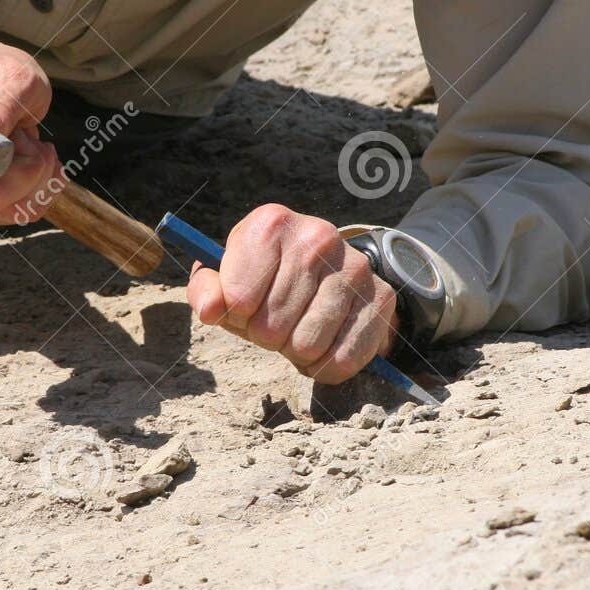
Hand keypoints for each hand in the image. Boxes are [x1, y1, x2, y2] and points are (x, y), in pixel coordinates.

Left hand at [186, 205, 398, 383]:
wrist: (329, 270)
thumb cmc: (266, 279)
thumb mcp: (229, 277)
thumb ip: (208, 292)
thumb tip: (210, 310)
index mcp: (271, 223)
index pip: (237, 298)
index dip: (236, 315)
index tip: (245, 306)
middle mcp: (317, 236)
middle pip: (271, 326)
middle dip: (266, 336)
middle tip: (276, 321)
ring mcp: (353, 266)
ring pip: (307, 345)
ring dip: (296, 352)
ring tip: (299, 330)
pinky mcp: (380, 296)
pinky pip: (343, 359)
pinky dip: (326, 366)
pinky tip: (325, 345)